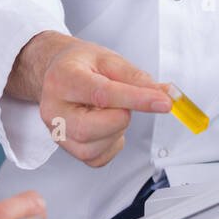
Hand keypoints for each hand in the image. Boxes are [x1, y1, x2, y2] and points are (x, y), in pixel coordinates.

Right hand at [12, 33, 171, 167]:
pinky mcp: (67, 148)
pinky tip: (106, 125)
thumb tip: (165, 95)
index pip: (101, 94)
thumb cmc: (81, 65)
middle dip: (119, 118)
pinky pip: (96, 159)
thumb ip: (137, 78)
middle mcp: (53, 109)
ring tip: (112, 110)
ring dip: (116, 131)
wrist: (58, 72)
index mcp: (62, 79)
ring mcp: (57, 132)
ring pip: (93, 149)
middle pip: (88, 129)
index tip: (163, 102)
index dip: (136, 100)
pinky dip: (111, 144)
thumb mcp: (109, 60)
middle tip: (123, 104)